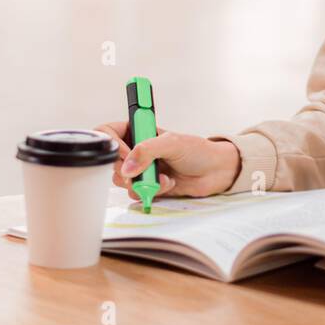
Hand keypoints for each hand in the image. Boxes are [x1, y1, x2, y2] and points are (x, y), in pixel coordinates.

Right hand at [94, 122, 241, 202]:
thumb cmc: (198, 150)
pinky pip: (136, 193)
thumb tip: (128, 166)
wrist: (215, 171)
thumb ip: (147, 150)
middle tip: (141, 172)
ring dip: (142, 182)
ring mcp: (142, 168)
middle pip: (111, 160)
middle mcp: (137, 149)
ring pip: (121, 179)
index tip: (126, 155)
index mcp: (140, 131)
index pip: (109, 132)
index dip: (113, 144)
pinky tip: (168, 184)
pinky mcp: (148, 185)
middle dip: (127, 170)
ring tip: (162, 177)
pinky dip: (150, 191)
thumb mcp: (173, 143)